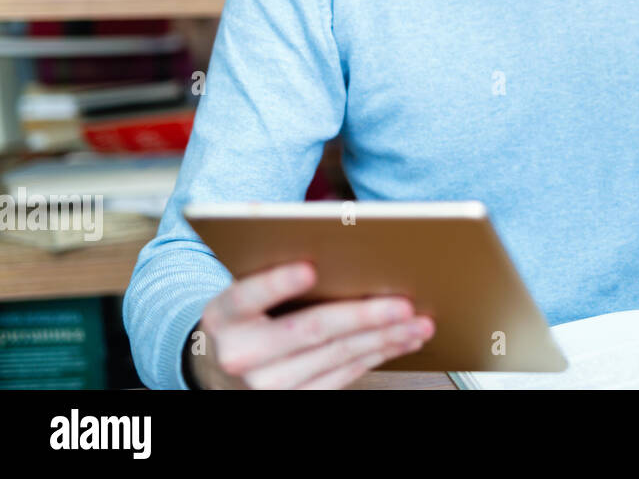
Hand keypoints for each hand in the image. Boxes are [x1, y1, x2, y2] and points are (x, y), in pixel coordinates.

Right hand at [187, 261, 433, 388]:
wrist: (217, 367)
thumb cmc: (244, 316)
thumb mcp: (242, 290)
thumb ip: (272, 265)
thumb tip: (326, 238)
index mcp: (223, 317)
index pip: (246, 296)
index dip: (277, 283)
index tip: (309, 267)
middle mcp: (239, 355)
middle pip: (309, 330)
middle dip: (363, 316)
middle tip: (404, 304)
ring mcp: (266, 386)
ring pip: (336, 357)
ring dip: (384, 339)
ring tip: (419, 322)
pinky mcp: (293, 401)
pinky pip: (343, 377)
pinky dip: (377, 355)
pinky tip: (402, 340)